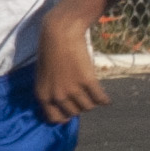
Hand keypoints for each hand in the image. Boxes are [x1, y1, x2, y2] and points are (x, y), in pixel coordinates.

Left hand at [32, 4, 106, 119]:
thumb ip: (52, 91)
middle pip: (74, 112)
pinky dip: (104, 100)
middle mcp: (57, 95)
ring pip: (88, 107)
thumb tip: (67, 108)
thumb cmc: (51, 50)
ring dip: (92, 101)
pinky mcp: (87, 81)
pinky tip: (106, 99)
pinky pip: (100, 98)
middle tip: (83, 95)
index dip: (65, 116)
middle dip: (79, 105)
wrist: (60, 32)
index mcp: (43, 94)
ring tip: (93, 93)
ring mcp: (73, 89)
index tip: (72, 112)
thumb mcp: (44, 75)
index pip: (55, 118)